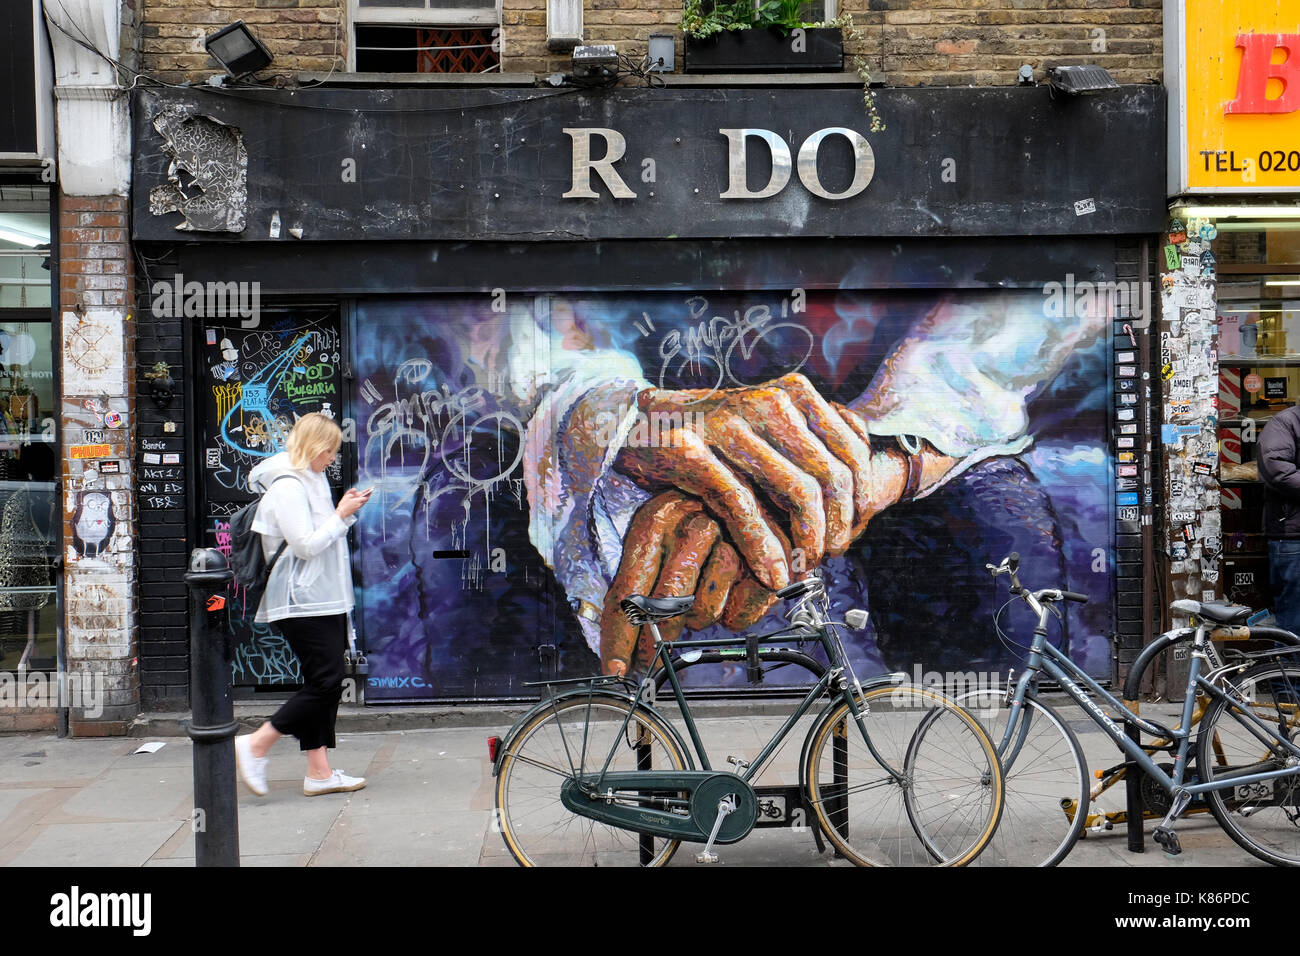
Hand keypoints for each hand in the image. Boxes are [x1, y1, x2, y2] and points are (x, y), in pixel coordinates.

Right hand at [336, 488, 370, 519]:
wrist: (341, 513)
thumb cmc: (343, 506)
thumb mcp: (346, 496)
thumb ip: (351, 491)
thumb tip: (354, 489)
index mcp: (358, 501)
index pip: (366, 496)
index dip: (369, 492)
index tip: (371, 489)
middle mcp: (359, 504)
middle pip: (366, 499)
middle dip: (368, 495)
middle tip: (369, 491)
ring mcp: (358, 507)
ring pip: (364, 502)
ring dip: (365, 498)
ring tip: (365, 495)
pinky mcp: (356, 509)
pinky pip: (361, 504)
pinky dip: (361, 501)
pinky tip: (359, 500)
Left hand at [599, 492, 782, 675]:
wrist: (761, 490)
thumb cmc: (697, 522)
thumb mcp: (658, 535)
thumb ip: (638, 581)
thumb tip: (620, 647)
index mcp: (656, 518)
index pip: (629, 590)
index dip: (620, 637)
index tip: (616, 669)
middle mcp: (692, 524)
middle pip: (666, 607)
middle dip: (657, 640)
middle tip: (651, 656)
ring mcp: (733, 539)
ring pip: (704, 613)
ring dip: (700, 618)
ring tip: (702, 598)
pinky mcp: (769, 557)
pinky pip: (740, 616)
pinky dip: (734, 617)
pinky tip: (731, 594)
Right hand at [615, 373, 881, 589]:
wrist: (638, 422)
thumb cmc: (711, 434)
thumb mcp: (765, 426)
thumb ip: (808, 441)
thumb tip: (863, 467)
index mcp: (794, 394)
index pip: (853, 450)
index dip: (862, 498)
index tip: (855, 529)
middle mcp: (769, 402)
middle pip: (832, 475)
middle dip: (839, 525)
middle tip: (832, 554)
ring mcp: (731, 425)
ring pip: (797, 492)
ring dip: (807, 540)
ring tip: (805, 567)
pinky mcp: (695, 452)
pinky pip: (744, 507)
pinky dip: (763, 547)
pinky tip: (772, 573)